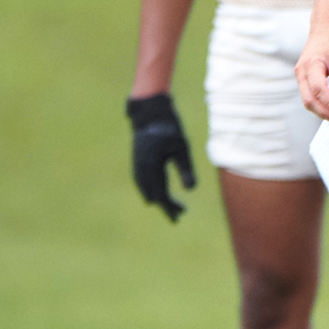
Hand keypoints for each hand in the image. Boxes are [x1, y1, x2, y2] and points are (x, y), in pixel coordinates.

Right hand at [126, 93, 195, 220]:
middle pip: (152, 194)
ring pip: (146, 189)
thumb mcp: (182, 148)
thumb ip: (186, 169)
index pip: (161, 193)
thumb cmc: (170, 129)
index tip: (180, 215)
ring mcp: (137, 165)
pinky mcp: (137, 161)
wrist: (150, 113)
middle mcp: (141, 168)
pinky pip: (142, 182)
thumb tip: (191, 190)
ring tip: (171, 207)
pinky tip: (157, 194)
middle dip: (165, 205)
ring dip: (158, 198)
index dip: (170, 206)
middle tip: (180, 214)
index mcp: (152, 166)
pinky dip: (150, 190)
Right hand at [296, 26, 328, 123]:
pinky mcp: (303, 80)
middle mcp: (301, 71)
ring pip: (308, 102)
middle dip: (326, 114)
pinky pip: (310, 97)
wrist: (323, 28)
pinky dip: (321, 107)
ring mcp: (300, 76)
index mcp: (312, 63)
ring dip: (323, 113)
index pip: (319, 89)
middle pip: (310, 100)